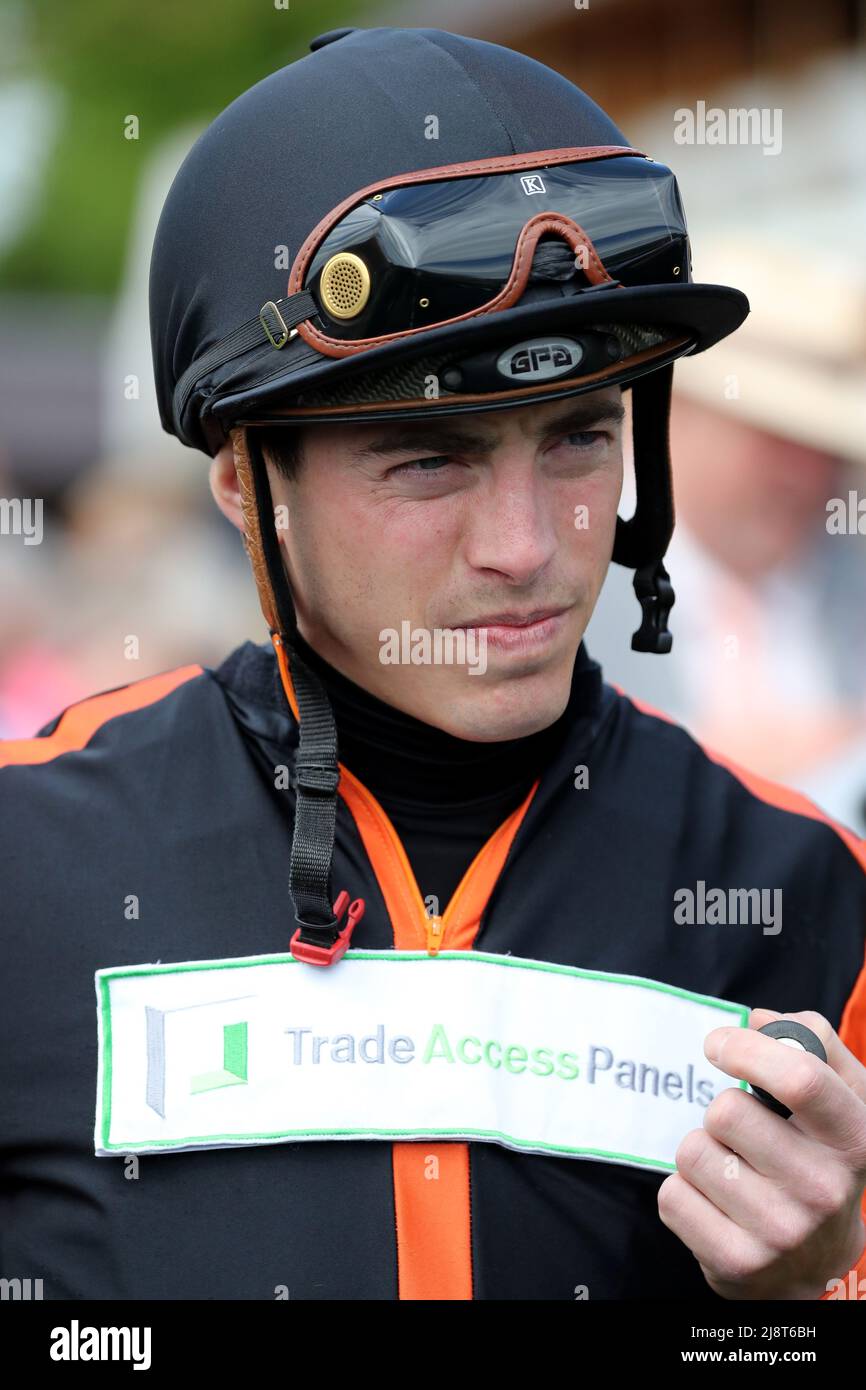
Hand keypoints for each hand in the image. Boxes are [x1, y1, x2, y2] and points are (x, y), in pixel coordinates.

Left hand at [656, 1008, 865, 1298]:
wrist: (815, 1261)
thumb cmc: (819, 1159)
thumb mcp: (840, 1099)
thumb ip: (811, 1043)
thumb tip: (759, 1020)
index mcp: (854, 1140)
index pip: (800, 1078)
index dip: (747, 1049)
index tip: (718, 1045)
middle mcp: (824, 1190)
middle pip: (726, 1112)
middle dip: (722, 1111)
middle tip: (742, 1134)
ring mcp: (781, 1232)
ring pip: (693, 1151)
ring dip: (702, 1152)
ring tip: (733, 1171)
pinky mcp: (736, 1263)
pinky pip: (672, 1195)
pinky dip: (684, 1192)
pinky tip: (717, 1204)